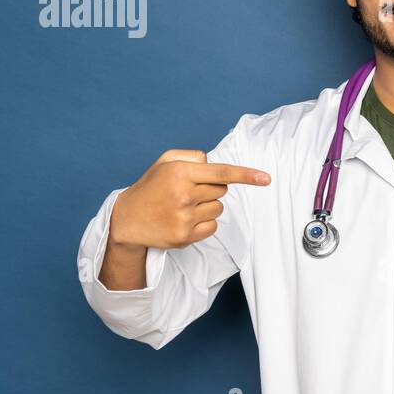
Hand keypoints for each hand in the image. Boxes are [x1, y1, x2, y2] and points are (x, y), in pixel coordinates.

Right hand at [110, 149, 270, 250]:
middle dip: (211, 189)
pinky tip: (184, 221)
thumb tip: (214, 163)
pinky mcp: (184, 237)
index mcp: (180, 173)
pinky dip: (204, 224)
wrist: (127, 219)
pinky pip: (213, 227)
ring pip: (219, 209)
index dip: (246, 175)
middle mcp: (183, 195)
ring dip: (207, 207)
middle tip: (188, 192)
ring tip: (183, 207)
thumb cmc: (151, 187)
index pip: (221, 173)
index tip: (266, 178)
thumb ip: (193, 156)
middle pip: (222, 190)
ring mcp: (184, 218)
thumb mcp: (166, 162)